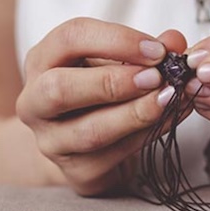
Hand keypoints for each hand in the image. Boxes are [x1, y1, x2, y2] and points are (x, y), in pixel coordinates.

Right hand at [17, 18, 187, 194]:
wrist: (85, 145)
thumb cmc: (97, 94)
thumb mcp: (115, 62)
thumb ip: (144, 50)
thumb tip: (174, 40)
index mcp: (42, 61)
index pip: (69, 39)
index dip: (116, 40)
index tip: (157, 49)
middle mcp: (35, 102)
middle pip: (61, 89)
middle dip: (114, 82)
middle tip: (156, 77)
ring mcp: (51, 141)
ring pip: (90, 131)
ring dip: (136, 113)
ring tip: (169, 99)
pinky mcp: (77, 171)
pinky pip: (115, 155)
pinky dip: (150, 134)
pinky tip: (172, 117)